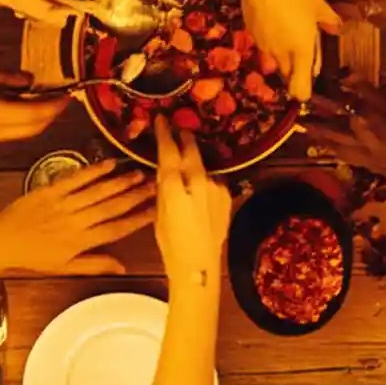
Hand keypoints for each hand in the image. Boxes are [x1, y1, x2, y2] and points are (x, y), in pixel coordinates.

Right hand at [0, 63, 67, 147]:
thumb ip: (0, 76)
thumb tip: (26, 80)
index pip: (37, 115)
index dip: (57, 106)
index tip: (70, 94)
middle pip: (33, 129)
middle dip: (51, 115)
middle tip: (61, 97)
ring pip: (20, 134)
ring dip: (35, 119)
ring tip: (40, 98)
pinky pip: (4, 134)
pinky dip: (17, 122)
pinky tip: (13, 106)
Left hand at [0, 159, 155, 273]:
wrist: (1, 241)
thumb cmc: (34, 256)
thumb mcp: (66, 267)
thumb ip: (96, 264)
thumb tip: (123, 267)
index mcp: (81, 241)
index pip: (116, 229)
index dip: (139, 219)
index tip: (157, 210)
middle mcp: (75, 221)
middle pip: (112, 207)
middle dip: (136, 196)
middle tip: (156, 185)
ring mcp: (63, 204)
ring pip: (98, 192)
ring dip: (120, 182)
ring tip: (139, 174)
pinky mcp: (50, 190)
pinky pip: (76, 179)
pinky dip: (93, 171)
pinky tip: (109, 163)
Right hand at [154, 117, 231, 285]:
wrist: (199, 264)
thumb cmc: (171, 243)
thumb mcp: (158, 213)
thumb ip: (163, 188)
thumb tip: (164, 172)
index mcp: (175, 184)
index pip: (169, 149)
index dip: (164, 132)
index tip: (161, 120)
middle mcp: (198, 180)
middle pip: (190, 149)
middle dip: (184, 137)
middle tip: (178, 129)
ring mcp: (215, 186)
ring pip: (202, 166)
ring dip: (195, 161)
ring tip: (188, 158)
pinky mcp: (226, 195)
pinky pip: (213, 181)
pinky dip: (206, 180)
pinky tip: (200, 188)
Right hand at [238, 0, 341, 100]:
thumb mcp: (318, 4)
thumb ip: (328, 21)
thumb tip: (337, 29)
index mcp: (300, 50)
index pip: (300, 86)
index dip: (303, 93)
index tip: (306, 94)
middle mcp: (280, 52)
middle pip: (287, 75)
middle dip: (296, 74)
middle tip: (305, 60)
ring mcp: (263, 43)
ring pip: (274, 61)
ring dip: (284, 58)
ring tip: (292, 39)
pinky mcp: (251, 32)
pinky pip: (265, 46)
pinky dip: (273, 43)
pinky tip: (277, 25)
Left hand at [304, 83, 385, 209]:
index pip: (369, 98)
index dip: (354, 83)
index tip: (341, 72)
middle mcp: (379, 137)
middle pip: (345, 117)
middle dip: (326, 104)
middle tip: (304, 94)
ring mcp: (374, 154)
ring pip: (339, 139)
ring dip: (319, 129)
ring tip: (298, 121)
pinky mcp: (374, 167)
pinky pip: (346, 156)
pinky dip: (331, 148)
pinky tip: (319, 144)